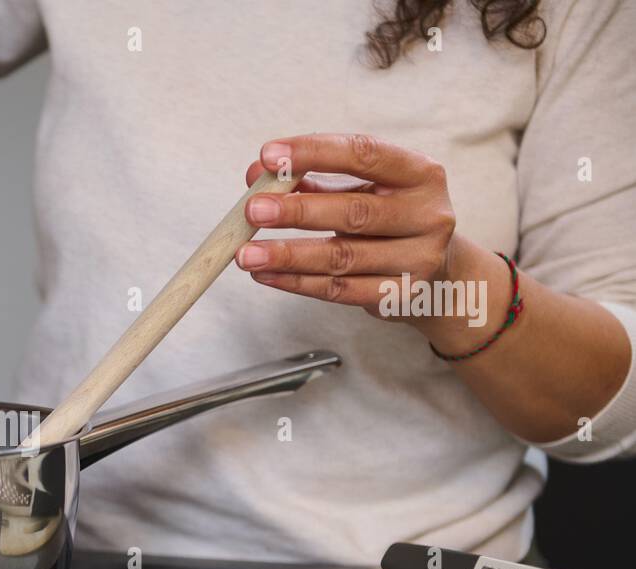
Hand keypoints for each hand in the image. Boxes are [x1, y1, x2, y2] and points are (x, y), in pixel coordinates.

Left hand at [234, 133, 465, 321]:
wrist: (443, 277)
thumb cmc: (391, 222)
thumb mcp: (366, 191)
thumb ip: (313, 180)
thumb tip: (258, 172)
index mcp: (421, 174)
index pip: (364, 154)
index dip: (314, 152)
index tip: (268, 155)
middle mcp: (428, 215)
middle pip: (354, 211)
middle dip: (297, 210)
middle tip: (252, 210)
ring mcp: (419, 259)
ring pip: (342, 258)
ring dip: (287, 255)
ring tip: (245, 254)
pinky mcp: (400, 297)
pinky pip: (339, 290)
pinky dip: (296, 283)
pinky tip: (266, 275)